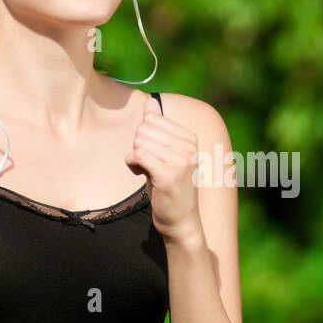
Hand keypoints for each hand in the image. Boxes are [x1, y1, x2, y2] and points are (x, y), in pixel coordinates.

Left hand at [124, 95, 201, 244]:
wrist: (181, 221)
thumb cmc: (170, 187)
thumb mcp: (165, 153)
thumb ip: (158, 127)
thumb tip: (150, 101)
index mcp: (190, 139)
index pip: (152, 119)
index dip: (144, 136)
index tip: (153, 154)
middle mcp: (189, 147)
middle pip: (144, 129)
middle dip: (138, 146)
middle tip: (148, 165)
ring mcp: (180, 161)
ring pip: (139, 143)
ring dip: (135, 157)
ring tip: (146, 171)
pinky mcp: (168, 175)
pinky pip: (137, 155)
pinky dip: (131, 164)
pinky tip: (139, 174)